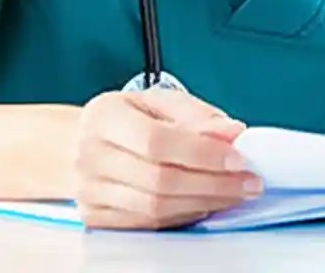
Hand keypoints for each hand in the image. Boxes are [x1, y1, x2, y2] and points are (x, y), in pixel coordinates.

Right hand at [73, 88, 262, 229]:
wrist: (76, 145)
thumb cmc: (123, 120)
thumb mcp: (157, 102)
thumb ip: (196, 115)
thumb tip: (232, 132)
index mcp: (104, 117)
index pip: (157, 141)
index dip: (203, 153)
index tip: (238, 159)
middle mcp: (91, 155)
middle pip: (159, 180)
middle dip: (213, 184)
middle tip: (248, 182)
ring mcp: (90, 190)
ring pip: (156, 207)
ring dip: (204, 203)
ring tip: (234, 193)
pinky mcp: (96, 216)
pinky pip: (149, 223)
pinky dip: (185, 216)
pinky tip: (206, 204)